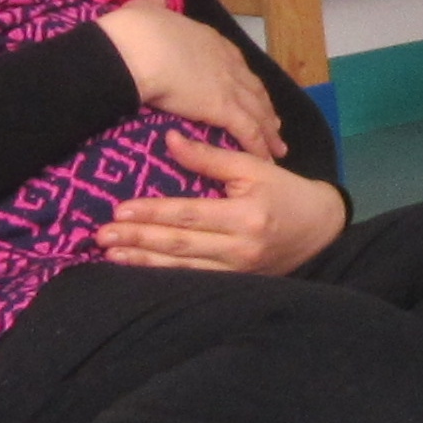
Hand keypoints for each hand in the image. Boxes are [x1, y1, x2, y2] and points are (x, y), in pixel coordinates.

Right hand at [96, 0, 284, 160]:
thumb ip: (150, 1)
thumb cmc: (137, 30)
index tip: (249, 90)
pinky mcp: (224, 108)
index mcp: (208, 39)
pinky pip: (248, 131)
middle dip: (264, 106)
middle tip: (273, 123)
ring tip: (277, 147)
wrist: (138, 47)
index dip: (243, 78)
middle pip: (252, 87)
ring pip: (257, 111)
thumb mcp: (144, 8)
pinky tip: (266, 158)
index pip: (233, 62)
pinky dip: (259, 146)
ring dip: (268, 131)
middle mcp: (225, 61)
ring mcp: (228, 84)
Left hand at [100, 128, 346, 275]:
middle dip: (138, 241)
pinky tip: (138, 271)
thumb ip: (210, 158)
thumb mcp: (254, 167)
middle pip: (179, 245)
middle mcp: (239, 248)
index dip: (154, 213)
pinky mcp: (234, 283)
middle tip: (101, 236)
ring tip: (111, 255)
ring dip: (143, 262)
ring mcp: (236, 271)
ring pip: (182, 268)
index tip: (120, 211)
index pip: (189, 215)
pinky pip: (193, 279)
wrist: (321, 231)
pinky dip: (163, 276)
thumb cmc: (286, 193)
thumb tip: (170, 140)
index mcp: (245, 216)